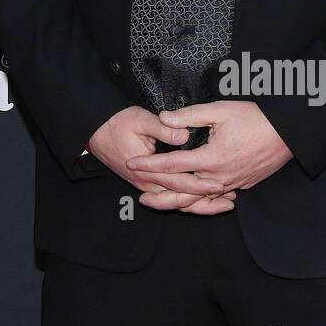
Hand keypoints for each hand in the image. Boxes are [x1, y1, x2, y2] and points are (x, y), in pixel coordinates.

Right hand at [86, 105, 236, 214]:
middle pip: (181, 199)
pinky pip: (170, 199)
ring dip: (200, 205)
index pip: (179, 182)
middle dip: (207, 201)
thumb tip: (183, 135)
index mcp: (148, 170)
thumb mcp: (140, 120)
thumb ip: (163, 129)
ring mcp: (146, 187)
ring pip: (177, 203)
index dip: (201, 184)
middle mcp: (147, 184)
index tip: (220, 184)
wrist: (95, 132)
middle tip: (230, 199)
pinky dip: (188, 201)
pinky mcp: (147, 185)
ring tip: (223, 204)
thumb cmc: (117, 123)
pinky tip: (202, 199)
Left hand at [125, 101, 292, 210]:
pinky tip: (192, 199)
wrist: (289, 133)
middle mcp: (220, 177)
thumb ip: (189, 116)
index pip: (172, 165)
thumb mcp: (219, 110)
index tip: (132, 163)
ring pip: (200, 198)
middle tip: (140, 194)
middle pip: (183, 191)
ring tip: (160, 202)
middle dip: (159, 193)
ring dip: (179, 201)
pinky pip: (217, 196)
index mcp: (211, 158)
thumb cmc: (256, 118)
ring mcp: (233, 184)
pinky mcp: (243, 184)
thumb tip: (164, 118)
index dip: (149, 164)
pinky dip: (201, 200)